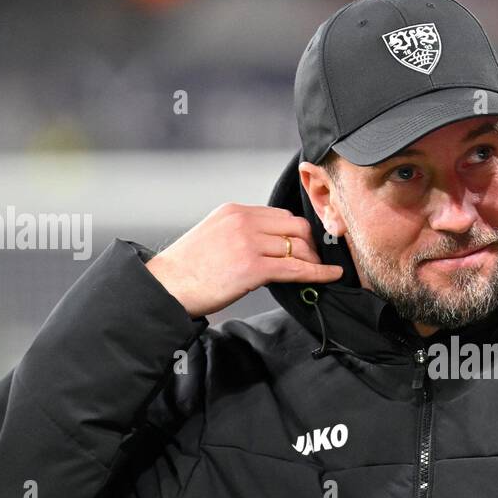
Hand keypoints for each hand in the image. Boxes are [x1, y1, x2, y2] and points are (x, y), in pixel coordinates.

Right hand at [145, 203, 343, 318]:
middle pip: (296, 227)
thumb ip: (242, 232)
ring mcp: (249, 244)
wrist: (167, 286)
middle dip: (310, 244)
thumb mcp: (215, 235)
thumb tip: (271, 245)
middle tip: (314, 260)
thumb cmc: (188, 268)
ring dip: (313, 261)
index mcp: (235, 211)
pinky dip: (318, 273)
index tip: (305, 244)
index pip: (281, 215)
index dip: (297, 232)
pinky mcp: (253, 268)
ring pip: (299, 247)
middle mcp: (244, 222)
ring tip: (318, 272)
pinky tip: (330, 276)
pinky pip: (296, 269)